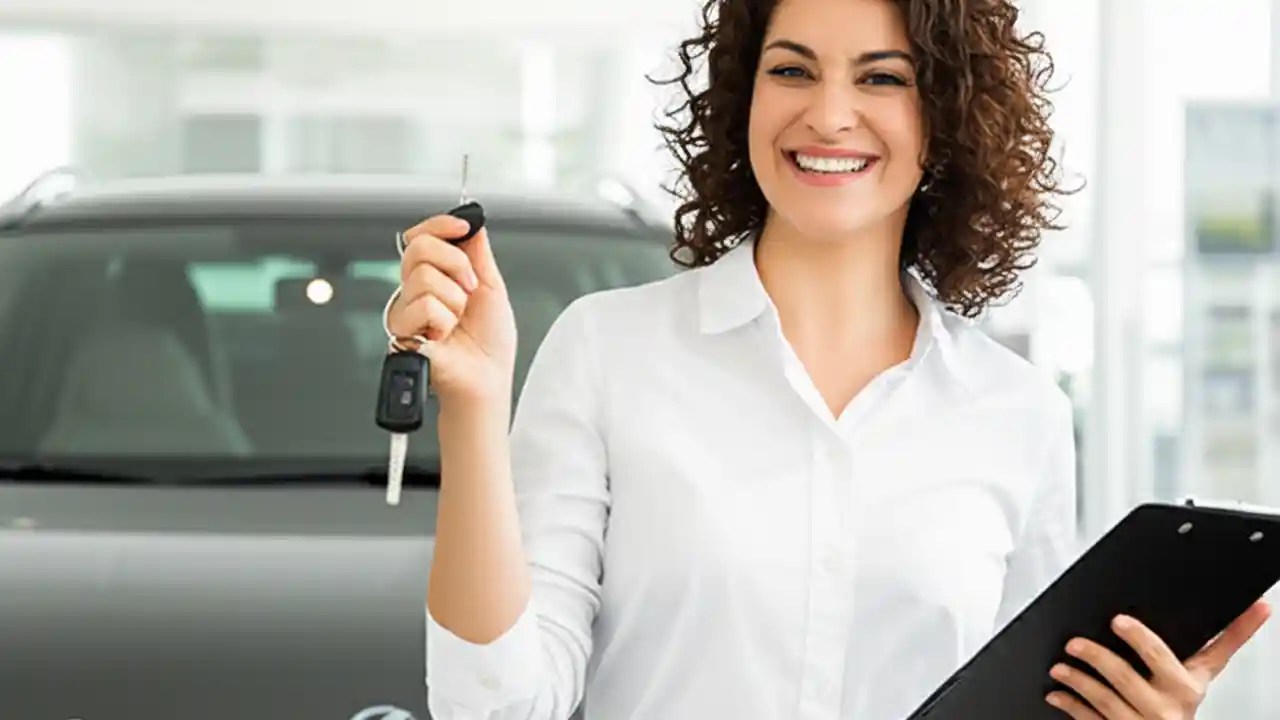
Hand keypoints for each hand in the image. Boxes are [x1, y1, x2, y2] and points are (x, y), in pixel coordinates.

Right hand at [387, 214, 516, 404]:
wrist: (488, 378)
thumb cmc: (490, 344)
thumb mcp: (491, 287)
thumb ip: (478, 253)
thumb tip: (473, 222)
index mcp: (436, 276)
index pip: (422, 236)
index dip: (440, 225)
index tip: (463, 226)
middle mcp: (415, 290)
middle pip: (418, 247)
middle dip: (455, 263)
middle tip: (470, 290)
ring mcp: (406, 310)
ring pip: (423, 277)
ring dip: (454, 301)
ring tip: (458, 321)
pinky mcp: (401, 331)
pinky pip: (423, 306)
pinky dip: (445, 321)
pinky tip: (445, 336)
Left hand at [1045, 600, 1271, 718]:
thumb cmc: (1183, 700)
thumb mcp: (1205, 672)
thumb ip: (1228, 639)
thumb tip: (1260, 607)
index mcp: (1184, 687)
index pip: (1161, 658)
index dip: (1140, 640)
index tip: (1119, 621)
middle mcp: (1163, 708)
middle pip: (1125, 678)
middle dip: (1098, 657)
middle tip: (1075, 643)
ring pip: (1104, 701)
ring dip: (1078, 681)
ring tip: (1060, 666)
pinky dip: (1071, 706)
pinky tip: (1056, 694)